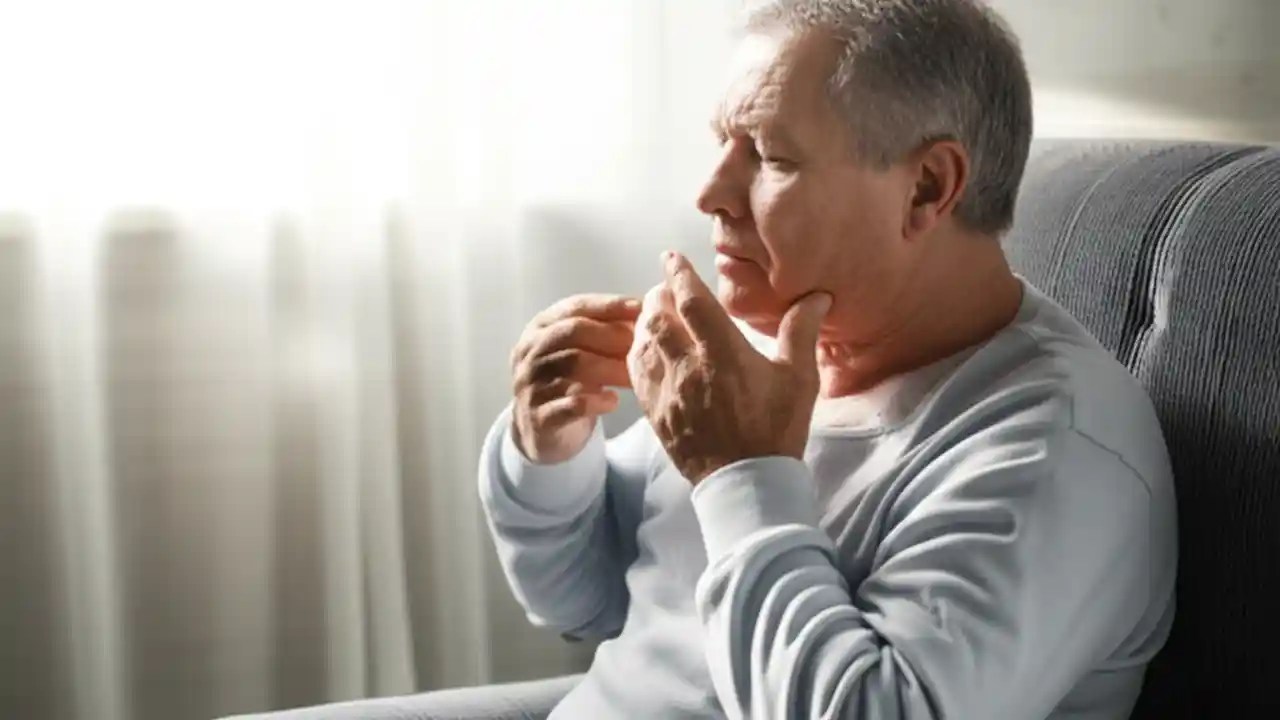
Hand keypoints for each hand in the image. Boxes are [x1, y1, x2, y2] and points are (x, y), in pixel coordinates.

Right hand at [510, 294, 640, 463]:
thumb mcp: (580, 352)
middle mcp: (530, 350)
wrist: (540, 431)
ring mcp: (530, 383)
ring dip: (611, 367)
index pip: (575, 306)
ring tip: (636, 375)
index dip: (608, 305)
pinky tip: (613, 401)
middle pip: (572, 331)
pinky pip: (571, 404)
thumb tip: (647, 314)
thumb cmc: (568, 383)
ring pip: (573, 365)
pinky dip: (597, 401)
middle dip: (612, 335)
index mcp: (540, 327)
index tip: (640, 307)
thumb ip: (604, 332)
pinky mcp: (539, 416)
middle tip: (643, 344)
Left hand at [627, 252, 831, 483]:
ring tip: (655, 315)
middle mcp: (688, 368)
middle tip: (666, 289)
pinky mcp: (656, 415)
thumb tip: (816, 296)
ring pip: (641, 344)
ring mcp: (668, 392)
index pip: (691, 300)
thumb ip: (800, 332)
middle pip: (657, 317)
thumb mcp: (798, 380)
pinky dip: (638, 354)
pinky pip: (636, 374)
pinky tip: (646, 350)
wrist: (748, 484)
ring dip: (645, 323)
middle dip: (658, 296)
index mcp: (723, 354)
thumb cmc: (777, 430)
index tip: (671, 257)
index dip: (678, 274)